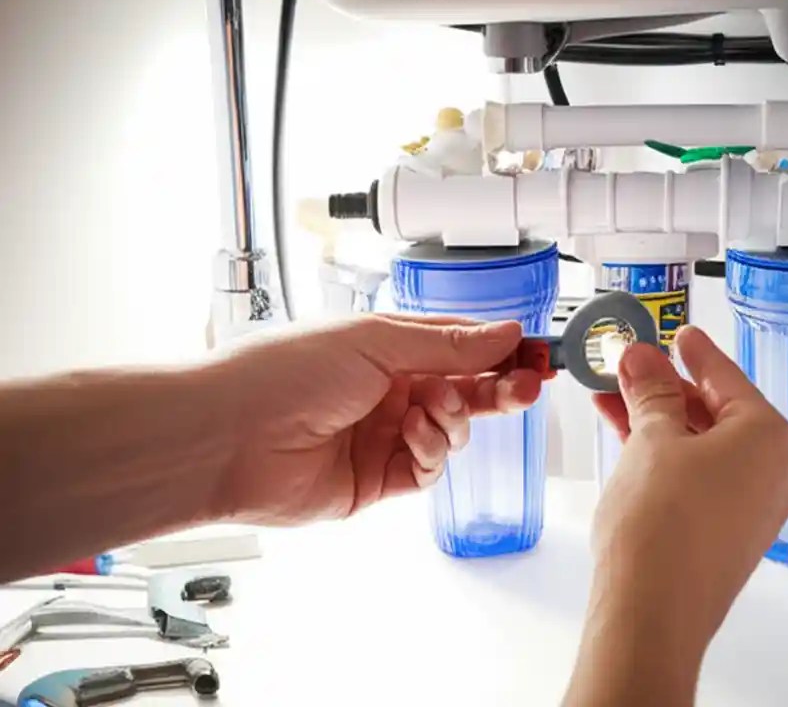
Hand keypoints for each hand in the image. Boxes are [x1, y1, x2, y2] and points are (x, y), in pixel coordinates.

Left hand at [205, 315, 542, 524]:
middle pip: (462, 390)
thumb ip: (448, 344)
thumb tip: (504, 332)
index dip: (498, 349)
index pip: (457, 344)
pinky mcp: (375, 481)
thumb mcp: (377, 341)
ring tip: (434, 408)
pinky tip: (414, 435)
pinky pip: (428, 469)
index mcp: (383, 347)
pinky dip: (432, 452)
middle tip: (526, 386)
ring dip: (454, 418)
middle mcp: (384, 390)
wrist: (227, 437)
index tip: (535, 352)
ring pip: (451, 432)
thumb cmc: (283, 372)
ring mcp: (381, 436)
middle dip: (497, 388)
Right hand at [565, 327, 787, 705]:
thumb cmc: (661, 526)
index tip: (679, 333)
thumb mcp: (651, 439)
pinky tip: (626, 440)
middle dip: (666, 390)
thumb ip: (651, 392)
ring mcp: (753, 510)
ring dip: (658, 422)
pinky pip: (699, 480)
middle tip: (627, 367)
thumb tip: (643, 358)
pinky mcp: (727, 537)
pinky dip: (665, 457)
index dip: (695, 352)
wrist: (652, 615)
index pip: (727, 377)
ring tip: (611, 399)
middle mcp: (773, 473)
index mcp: (769, 438)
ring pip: (702, 448)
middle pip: (717, 413)